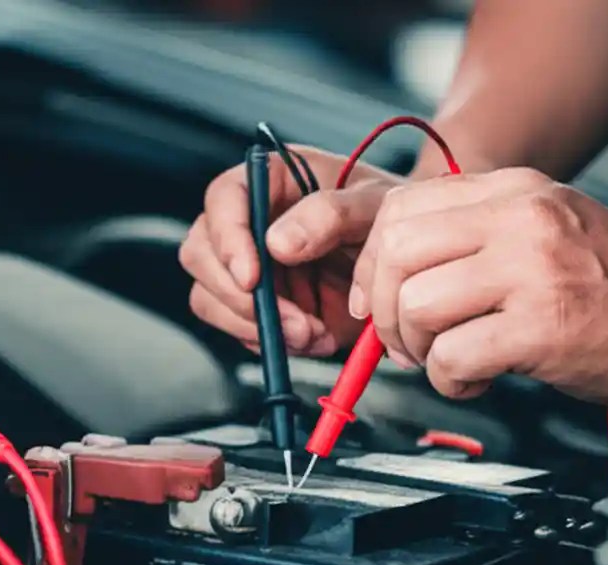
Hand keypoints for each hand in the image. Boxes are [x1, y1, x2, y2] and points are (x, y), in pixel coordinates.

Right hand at [179, 147, 399, 354]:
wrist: (407, 264)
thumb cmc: (392, 219)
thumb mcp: (375, 206)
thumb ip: (331, 214)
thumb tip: (277, 243)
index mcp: (272, 180)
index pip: (224, 199)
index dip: (228, 239)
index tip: (252, 278)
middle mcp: (248, 220)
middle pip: (200, 253)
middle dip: (239, 297)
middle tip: (292, 320)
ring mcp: (247, 265)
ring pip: (209, 297)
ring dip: (255, 325)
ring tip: (311, 332)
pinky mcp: (255, 304)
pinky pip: (237, 328)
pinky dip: (270, 342)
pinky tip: (312, 336)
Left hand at [350, 168, 607, 403]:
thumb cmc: (605, 277)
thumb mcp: (534, 226)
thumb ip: (465, 236)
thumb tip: (381, 282)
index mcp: (509, 190)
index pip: (399, 209)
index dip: (372, 263)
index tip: (378, 301)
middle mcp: (518, 220)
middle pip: (395, 253)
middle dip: (385, 309)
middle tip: (407, 342)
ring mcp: (531, 270)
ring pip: (417, 304)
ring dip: (417, 348)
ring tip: (447, 359)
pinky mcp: (543, 326)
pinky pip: (452, 355)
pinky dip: (448, 379)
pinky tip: (475, 379)